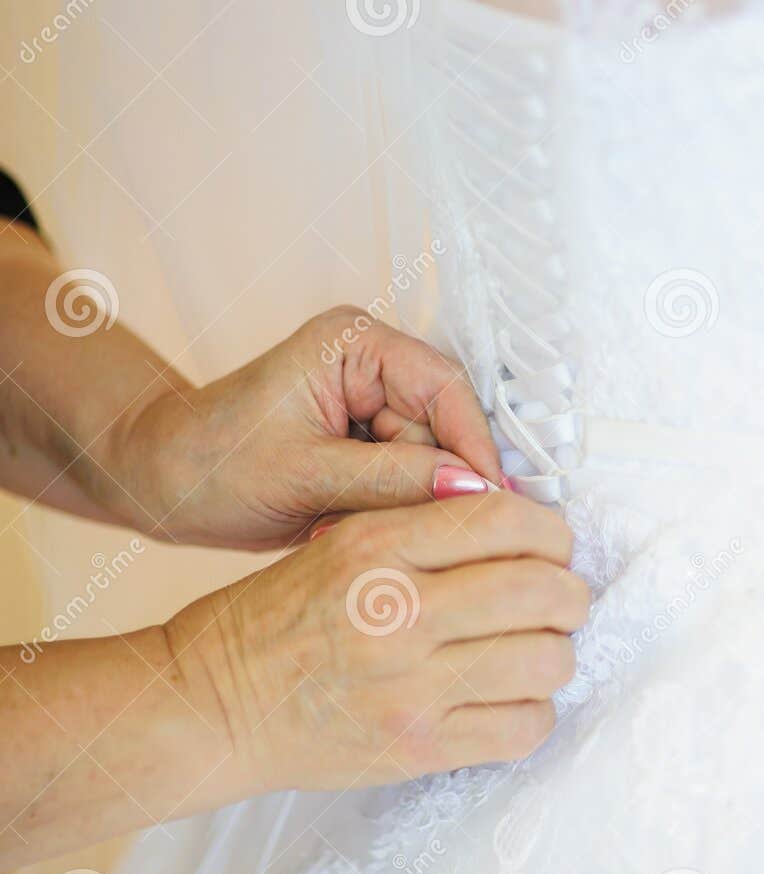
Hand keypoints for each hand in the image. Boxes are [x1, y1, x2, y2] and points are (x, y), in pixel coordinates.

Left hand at [110, 308, 502, 549]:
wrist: (159, 484)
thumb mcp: (304, 475)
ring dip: (404, 506)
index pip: (446, 387)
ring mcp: (372, 409)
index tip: (493, 499)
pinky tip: (341, 524)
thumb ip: (394, 481)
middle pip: (446, 429)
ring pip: (431, 466)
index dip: (475, 446)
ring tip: (344, 524)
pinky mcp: (367, 449)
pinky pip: (407, 486)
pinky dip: (387, 515)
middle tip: (409, 530)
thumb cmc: (207, 462)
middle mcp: (372, 368)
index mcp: (355, 343)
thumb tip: (471, 491)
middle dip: (432, 484)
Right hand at [166, 490, 589, 791]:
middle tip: (559, 601)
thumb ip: (425, 531)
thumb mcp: (340, 544)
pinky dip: (534, 712)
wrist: (210, 706)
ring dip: (555, 655)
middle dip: (569, 594)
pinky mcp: (416, 747)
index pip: (507, 520)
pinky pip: (523, 728)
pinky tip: (510, 701)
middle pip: (543, 589)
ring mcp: (410, 686)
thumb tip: (523, 529)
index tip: (551, 546)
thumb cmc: (273, 623)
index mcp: (378, 547)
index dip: (551, 532)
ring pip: (547, 661)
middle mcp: (399, 612)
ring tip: (533, 653)